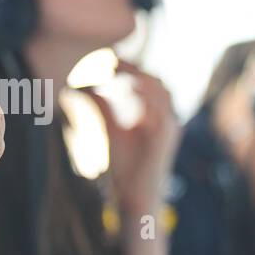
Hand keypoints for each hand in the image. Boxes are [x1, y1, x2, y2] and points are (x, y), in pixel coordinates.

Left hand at [86, 61, 179, 215]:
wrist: (136, 196)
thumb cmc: (124, 168)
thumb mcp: (111, 131)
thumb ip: (103, 109)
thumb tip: (84, 87)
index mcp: (156, 116)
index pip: (148, 82)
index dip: (131, 69)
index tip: (110, 58)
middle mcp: (167, 118)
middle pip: (156, 81)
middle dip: (135, 68)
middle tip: (112, 60)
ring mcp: (170, 126)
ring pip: (161, 90)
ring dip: (139, 77)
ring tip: (117, 69)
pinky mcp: (167, 135)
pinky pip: (160, 107)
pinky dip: (144, 94)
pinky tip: (126, 88)